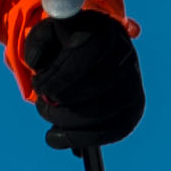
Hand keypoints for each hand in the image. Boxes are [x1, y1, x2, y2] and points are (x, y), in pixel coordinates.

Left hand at [23, 0, 143, 151]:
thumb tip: (36, 64)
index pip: (81, 60)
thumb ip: (37, 44)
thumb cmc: (65, 43)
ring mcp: (133, 83)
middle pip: (92, 88)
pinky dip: (81, 138)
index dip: (55, 79)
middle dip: (59, 101)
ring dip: (66, 122)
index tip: (38, 86)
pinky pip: (113, 131)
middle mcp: (126, 56)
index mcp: (104, 32)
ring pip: (100, 113)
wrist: (92, 49)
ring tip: (49, 116)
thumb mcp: (47, 35)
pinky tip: (57, 137)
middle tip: (42, 103)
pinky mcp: (134, 108)